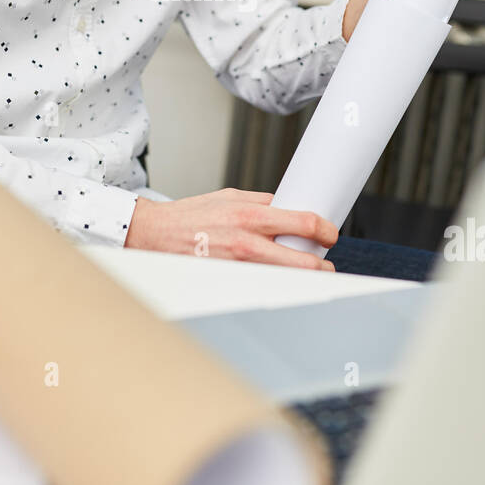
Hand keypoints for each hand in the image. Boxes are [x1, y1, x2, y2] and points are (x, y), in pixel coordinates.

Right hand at [124, 188, 338, 269]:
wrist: (155, 235)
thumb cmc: (191, 215)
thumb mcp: (230, 196)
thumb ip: (263, 202)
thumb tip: (290, 207)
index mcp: (251, 216)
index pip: (304, 223)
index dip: (326, 231)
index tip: (329, 234)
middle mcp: (248, 244)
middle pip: (305, 264)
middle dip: (322, 266)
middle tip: (323, 262)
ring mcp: (240, 269)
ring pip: (288, 281)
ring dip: (300, 278)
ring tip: (300, 270)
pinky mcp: (231, 284)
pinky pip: (264, 288)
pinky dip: (275, 284)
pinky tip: (273, 278)